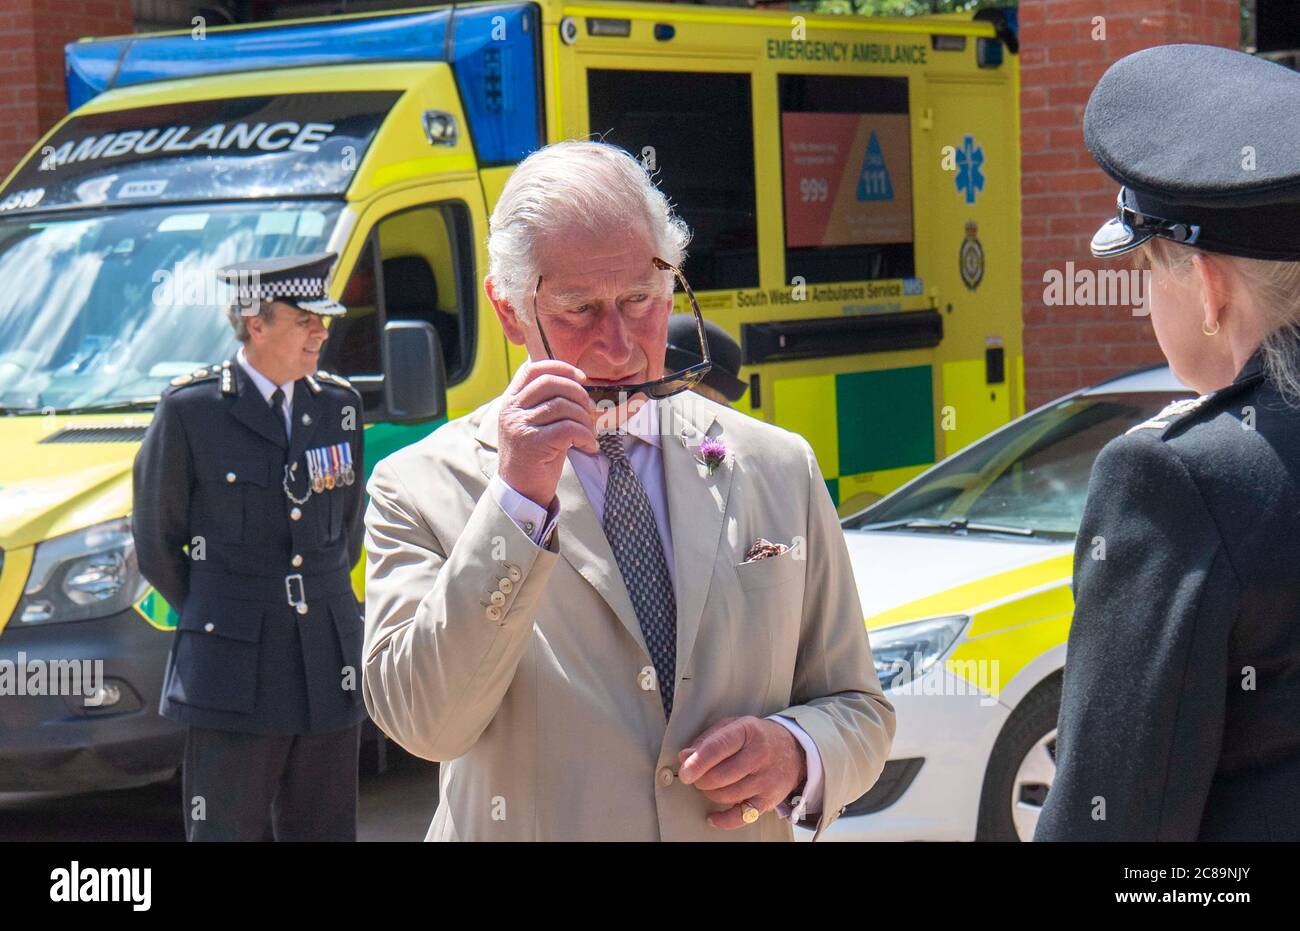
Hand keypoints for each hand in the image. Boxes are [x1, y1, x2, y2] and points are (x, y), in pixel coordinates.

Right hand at [498, 360, 599, 506]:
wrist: (521, 490)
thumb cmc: (536, 456)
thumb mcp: (537, 423)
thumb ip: (548, 402)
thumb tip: (580, 383)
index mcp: (511, 401)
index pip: (533, 369)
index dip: (561, 367)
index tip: (582, 378)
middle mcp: (512, 410)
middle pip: (552, 383)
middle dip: (578, 394)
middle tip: (591, 410)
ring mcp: (520, 426)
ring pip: (563, 406)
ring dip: (585, 419)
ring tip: (589, 433)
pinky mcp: (532, 443)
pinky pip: (569, 429)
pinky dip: (586, 436)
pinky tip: (589, 446)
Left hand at [678, 715, 806, 829]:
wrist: (794, 750)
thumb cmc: (756, 738)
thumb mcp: (733, 727)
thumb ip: (707, 740)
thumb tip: (684, 757)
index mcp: (747, 731)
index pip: (718, 747)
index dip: (698, 762)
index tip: (684, 772)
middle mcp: (759, 755)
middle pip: (720, 776)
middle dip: (701, 779)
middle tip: (697, 776)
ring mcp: (766, 779)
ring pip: (726, 795)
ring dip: (710, 793)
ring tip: (710, 785)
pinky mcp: (769, 800)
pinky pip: (741, 816)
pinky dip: (723, 820)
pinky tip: (712, 816)